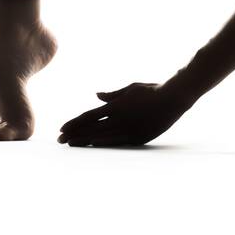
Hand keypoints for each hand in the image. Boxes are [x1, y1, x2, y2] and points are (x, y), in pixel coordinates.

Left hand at [57, 81, 189, 146]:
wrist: (174, 98)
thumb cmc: (152, 90)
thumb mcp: (131, 88)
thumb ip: (112, 95)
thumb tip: (96, 96)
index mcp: (116, 106)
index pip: (89, 116)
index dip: (74, 122)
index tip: (62, 128)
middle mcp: (120, 119)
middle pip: (92, 128)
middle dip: (75, 133)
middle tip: (60, 140)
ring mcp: (129, 129)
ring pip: (101, 136)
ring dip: (85, 140)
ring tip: (71, 144)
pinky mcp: (138, 138)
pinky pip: (116, 142)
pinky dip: (103, 143)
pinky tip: (92, 145)